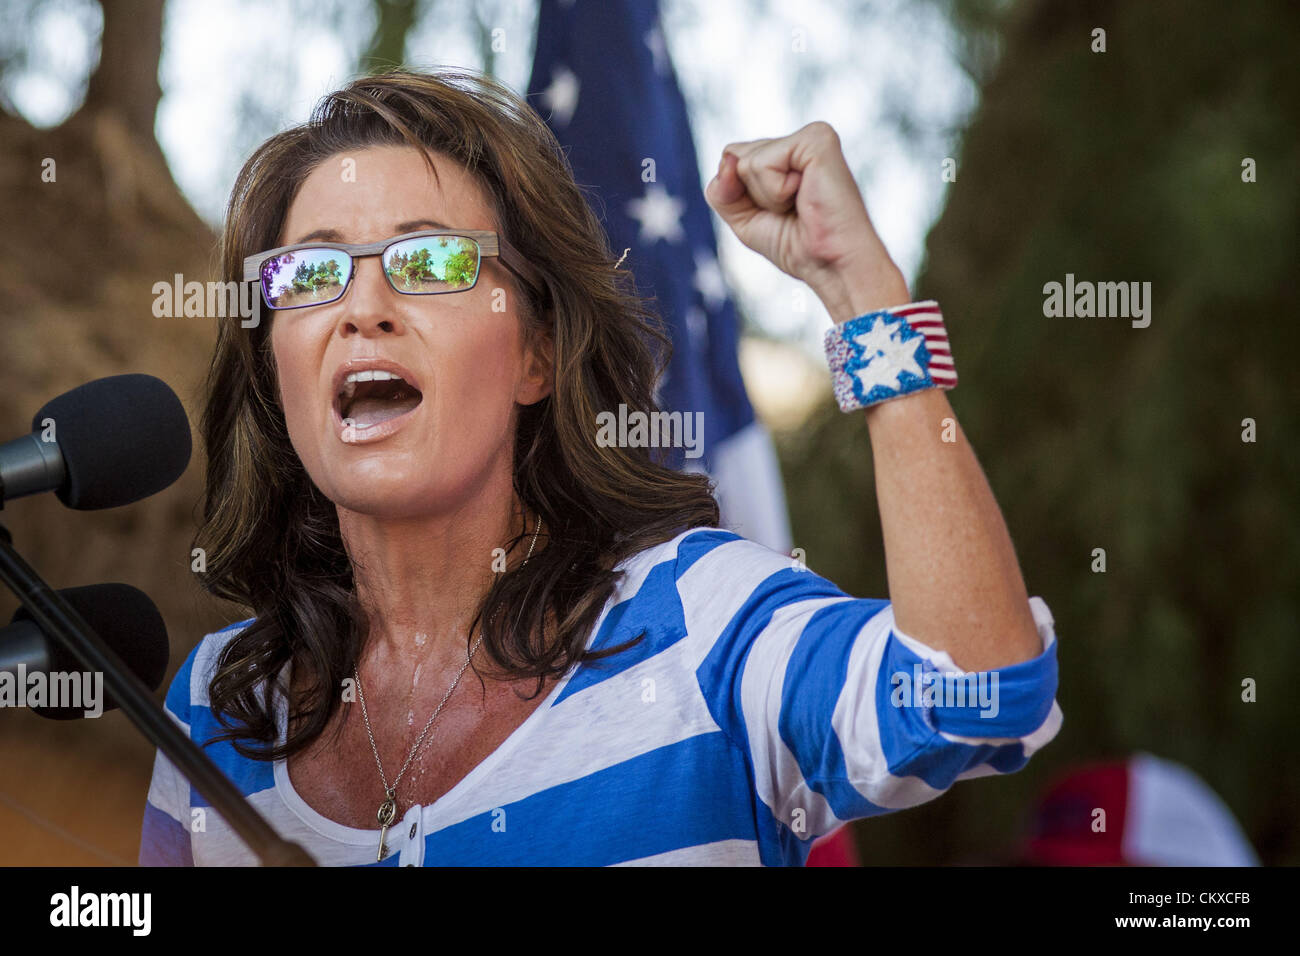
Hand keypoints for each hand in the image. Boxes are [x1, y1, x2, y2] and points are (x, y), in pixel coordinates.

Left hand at [704, 121, 909, 321]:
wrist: (831, 264)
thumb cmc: (797, 246)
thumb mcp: (744, 219)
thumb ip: (721, 189)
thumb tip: (728, 157)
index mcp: (785, 155)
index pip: (731, 158)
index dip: (739, 194)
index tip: (777, 212)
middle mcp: (798, 141)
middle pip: (734, 156)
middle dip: (752, 196)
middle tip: (790, 211)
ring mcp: (810, 136)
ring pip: (744, 161)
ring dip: (766, 197)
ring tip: (800, 204)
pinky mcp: (817, 139)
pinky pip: (762, 162)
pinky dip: (775, 191)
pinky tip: (804, 195)